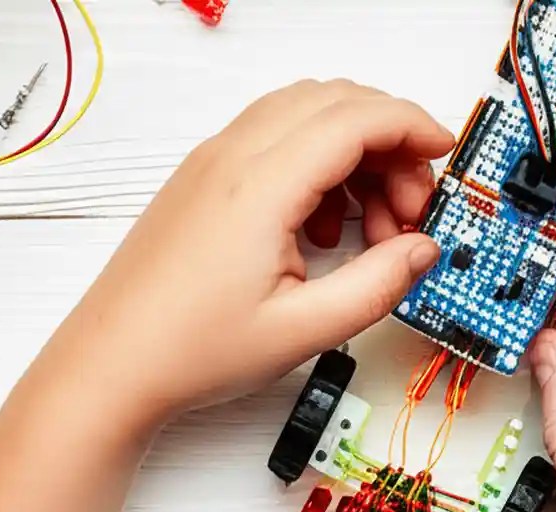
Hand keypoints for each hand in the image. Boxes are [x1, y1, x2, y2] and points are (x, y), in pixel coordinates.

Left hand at [41, 80, 452, 428]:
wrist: (111, 366)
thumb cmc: (188, 350)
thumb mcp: (304, 331)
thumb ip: (377, 285)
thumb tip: (422, 251)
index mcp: (260, 186)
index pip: (355, 119)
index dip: (412, 126)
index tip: (445, 151)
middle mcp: (232, 158)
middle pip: (334, 102)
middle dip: (390, 141)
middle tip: (413, 208)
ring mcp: (212, 164)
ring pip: (304, 115)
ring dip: (355, 152)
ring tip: (374, 227)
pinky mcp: (202, 181)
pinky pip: (275, 141)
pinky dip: (319, 165)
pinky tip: (325, 230)